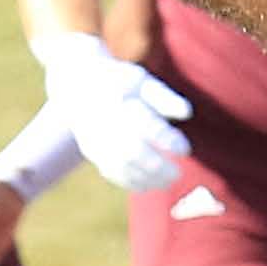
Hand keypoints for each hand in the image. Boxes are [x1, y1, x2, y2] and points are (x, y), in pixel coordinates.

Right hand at [37, 29, 196, 192]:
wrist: (78, 85)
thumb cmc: (119, 82)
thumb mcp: (142, 81)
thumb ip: (164, 97)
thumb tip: (187, 114)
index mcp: (119, 102)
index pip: (147, 126)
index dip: (167, 140)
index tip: (186, 149)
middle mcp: (104, 123)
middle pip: (132, 151)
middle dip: (157, 167)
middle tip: (178, 175)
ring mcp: (95, 140)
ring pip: (121, 166)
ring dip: (146, 178)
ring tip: (168, 182)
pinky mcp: (92, 152)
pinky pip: (112, 172)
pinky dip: (132, 181)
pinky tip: (150, 184)